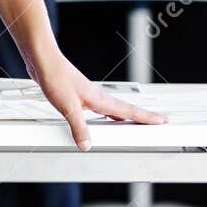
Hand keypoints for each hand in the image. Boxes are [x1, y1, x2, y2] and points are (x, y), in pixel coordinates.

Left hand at [27, 51, 167, 149]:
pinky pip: (98, 107)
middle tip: (155, 123)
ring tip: (132, 124)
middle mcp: (98, 97)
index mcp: (101, 100)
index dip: (147, 117)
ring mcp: (88, 95)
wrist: (43, 61)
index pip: (129, 111)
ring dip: (123, 116)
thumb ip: (79, 127)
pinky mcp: (77, 94)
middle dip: (141, 117)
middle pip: (125, 110)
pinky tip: (98, 117)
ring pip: (111, 109)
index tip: (163, 121)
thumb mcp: (68, 107)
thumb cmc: (56, 78)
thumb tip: (87, 145)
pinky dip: (105, 114)